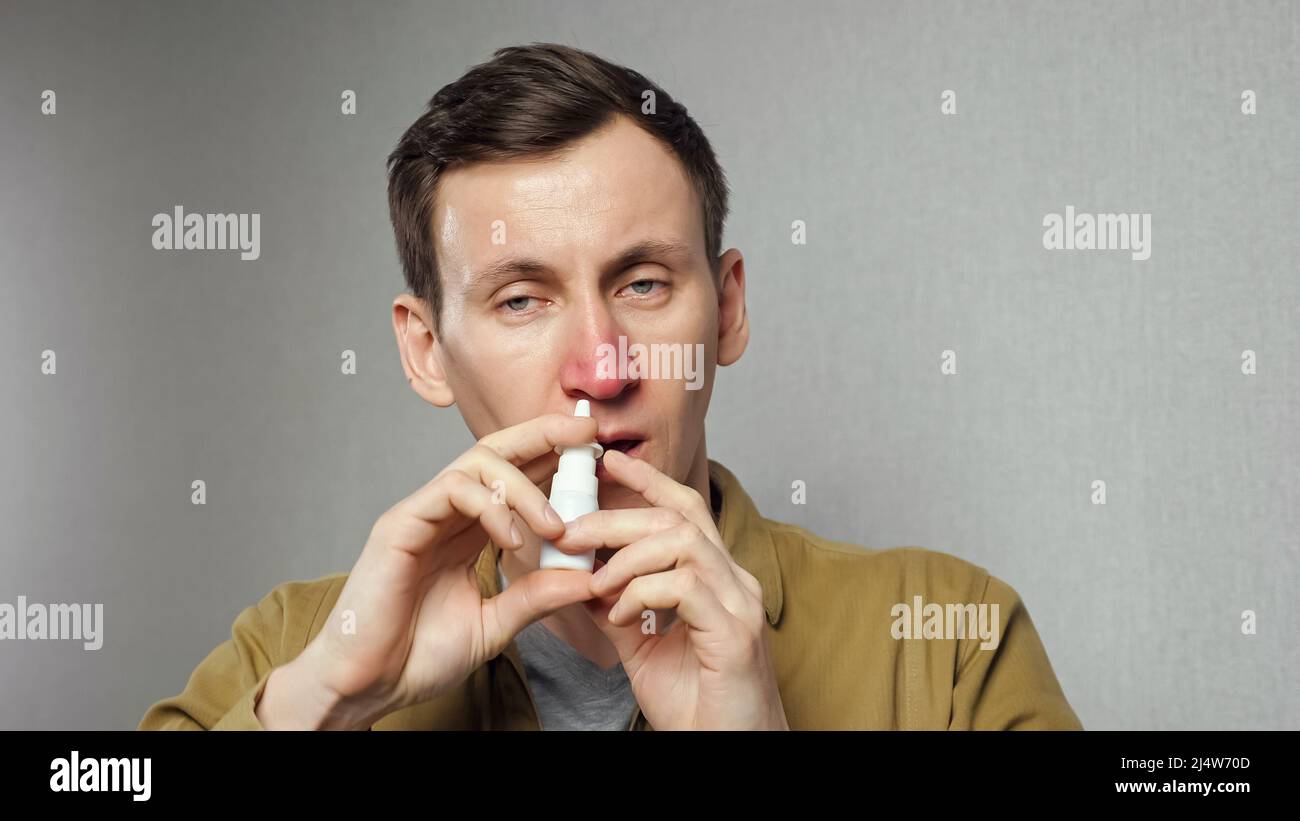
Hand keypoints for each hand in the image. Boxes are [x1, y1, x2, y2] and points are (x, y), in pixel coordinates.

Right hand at [260, 413, 599, 728]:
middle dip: (545, 435)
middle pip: (497, 450)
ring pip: (478, 463)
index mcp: (469, 530)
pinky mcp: (400, 525)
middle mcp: (446, 512)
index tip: (598, 455)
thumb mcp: (496, 624)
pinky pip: (450, 490)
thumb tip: (589, 577)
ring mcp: (422, 514)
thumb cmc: (419, 654)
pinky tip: (514, 541)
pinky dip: (490, 506)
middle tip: (590, 436)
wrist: (368, 685)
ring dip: (526, 487)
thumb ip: (536, 597)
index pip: (515, 475)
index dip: (555, 458)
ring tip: (556, 527)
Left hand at [552, 449, 788, 729]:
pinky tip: (620, 617)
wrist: (730, 752)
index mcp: (719, 580)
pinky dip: (642, 592)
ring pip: (682, 542)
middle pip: (678, 517)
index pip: (687, 510)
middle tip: (571, 532)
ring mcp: (741, 604)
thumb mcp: (645, 650)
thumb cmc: (697, 707)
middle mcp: (737, 582)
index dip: (650, 481)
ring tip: (595, 584)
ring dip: (627, 557)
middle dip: (618, 516)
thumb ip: (620, 609)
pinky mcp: (735, 633)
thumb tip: (582, 578)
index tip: (609, 463)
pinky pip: (684, 585)